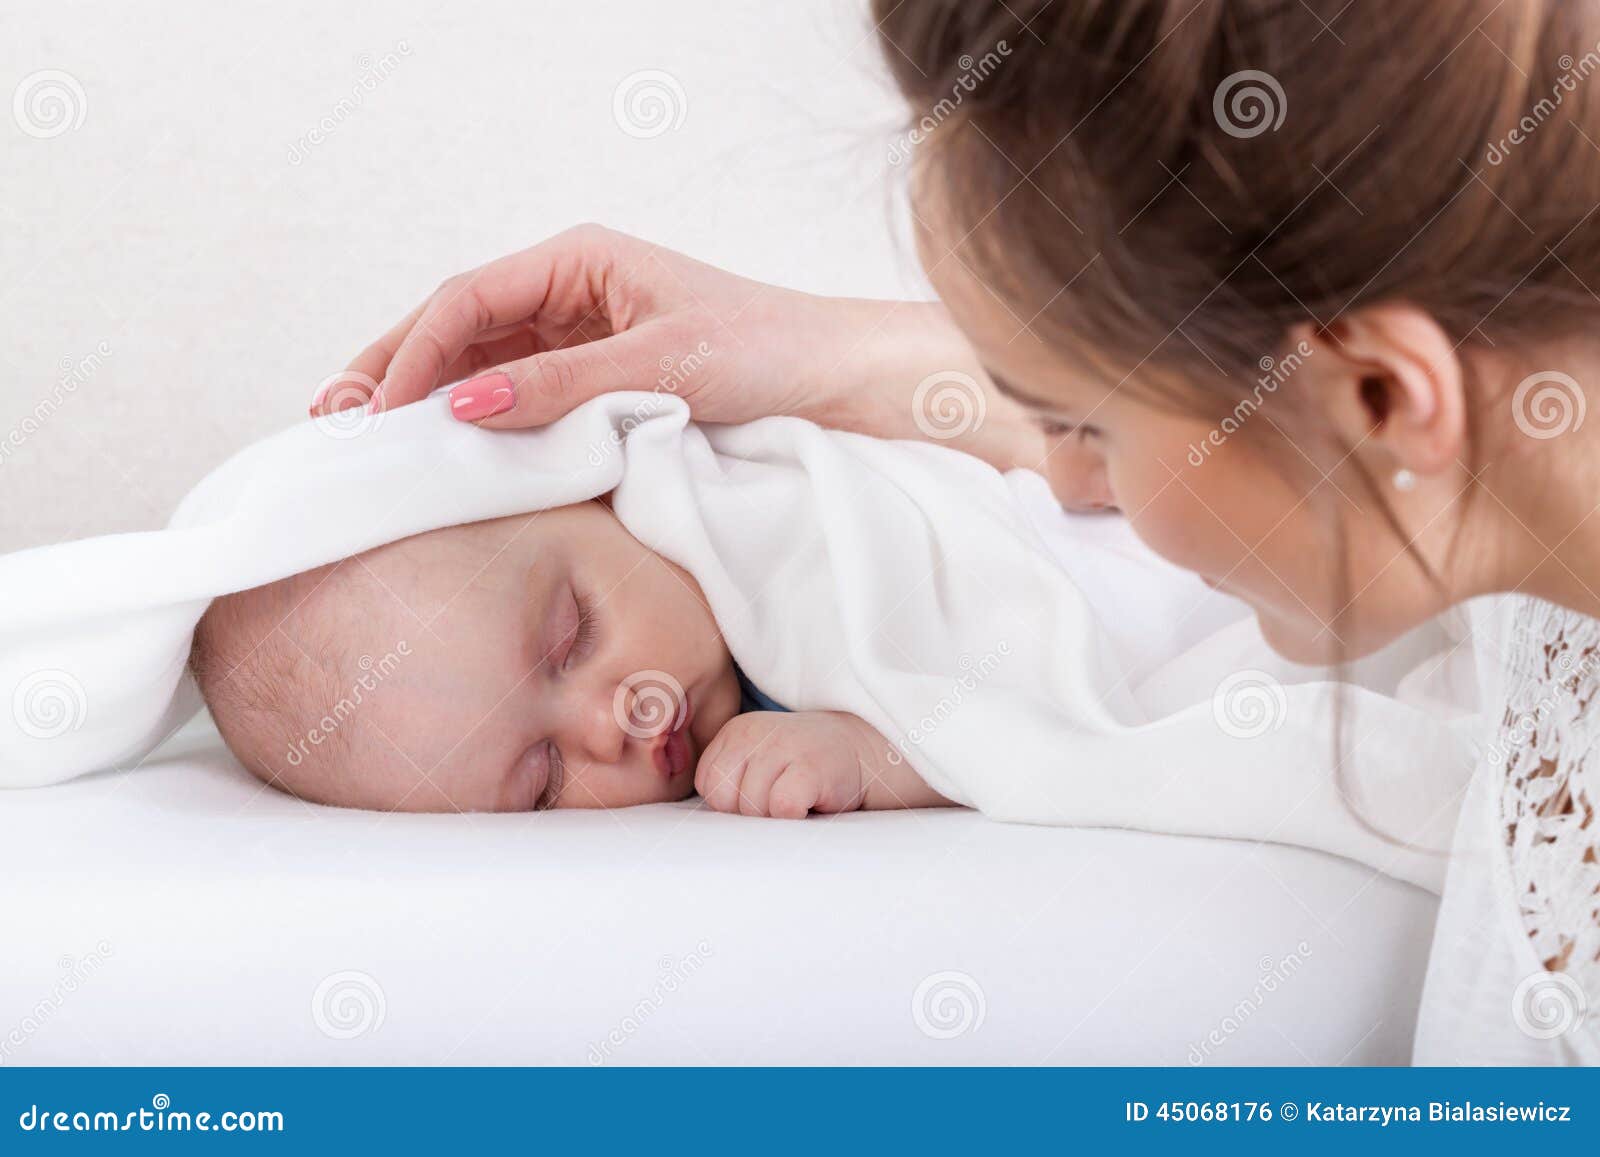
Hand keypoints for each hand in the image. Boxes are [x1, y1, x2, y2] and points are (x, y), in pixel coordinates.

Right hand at [317, 223, 850, 425]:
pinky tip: (440, 449)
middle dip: (393, 367)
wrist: (832, 382)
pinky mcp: (590, 376)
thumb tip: (463, 405)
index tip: (379, 413)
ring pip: (476, 359)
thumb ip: (561, 386)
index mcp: (577, 261)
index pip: (467, 299)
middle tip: (333, 419)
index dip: (414, 353)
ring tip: (364, 440)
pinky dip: (473, 418)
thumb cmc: (763, 353)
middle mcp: (567, 291)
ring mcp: (575, 333)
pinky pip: (514, 391)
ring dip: (423, 396)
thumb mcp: (660, 368)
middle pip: (455, 324)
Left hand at [694, 710, 952, 817]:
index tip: (766, 794)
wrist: (870, 752)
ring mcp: (782, 746)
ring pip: (754, 809)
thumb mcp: (760, 766)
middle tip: (786, 797)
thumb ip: (732, 787)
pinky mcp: (810, 766)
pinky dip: (800, 816)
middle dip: (753, 813)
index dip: (734, 804)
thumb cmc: (809, 770)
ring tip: (804, 797)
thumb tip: (710, 838)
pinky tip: (817, 801)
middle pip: (724, 801)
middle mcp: (753, 733)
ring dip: (780, 816)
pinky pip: (783, 809)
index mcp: (735, 733)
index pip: (708, 786)